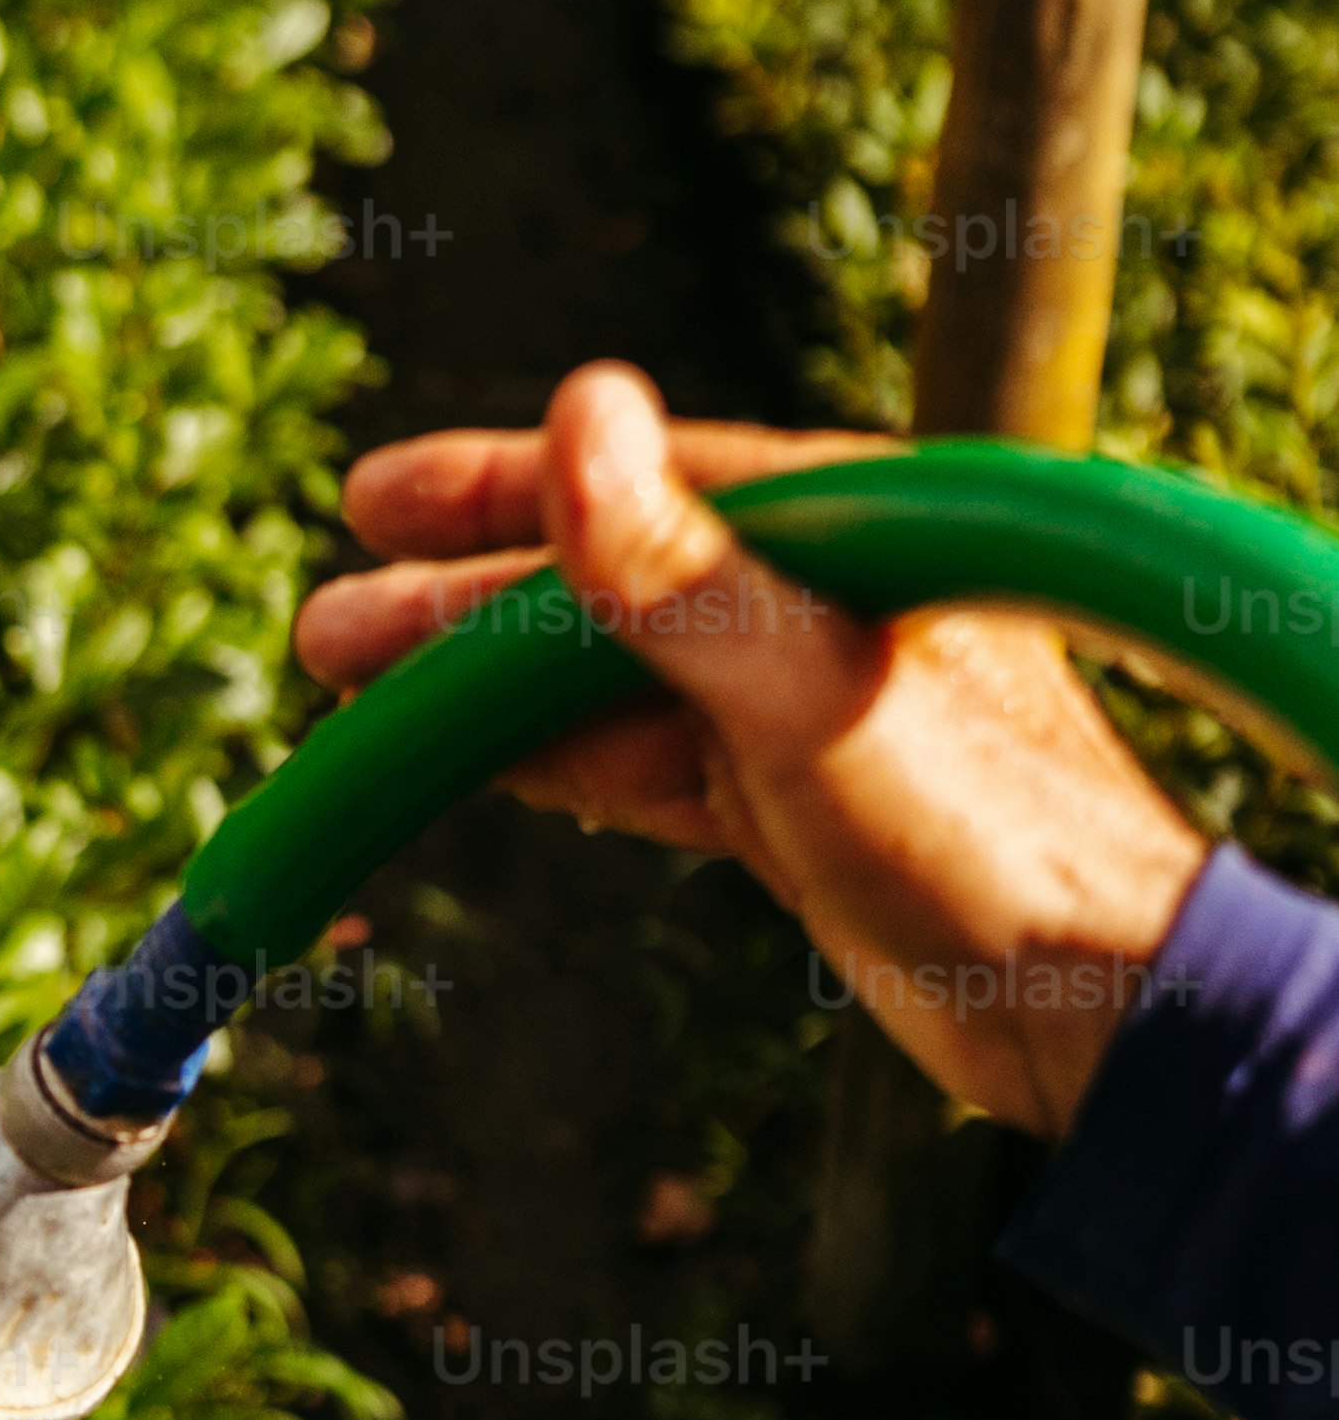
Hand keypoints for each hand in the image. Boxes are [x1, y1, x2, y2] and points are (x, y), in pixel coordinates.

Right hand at [291, 359, 1208, 1140]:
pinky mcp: (805, 815)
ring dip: (492, 691)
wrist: (1092, 1010)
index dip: (498, 486)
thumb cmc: (984, 841)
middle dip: (458, 608)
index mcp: (847, 539)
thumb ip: (683, 569)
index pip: (639, 483)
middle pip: (606, 587)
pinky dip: (568, 764)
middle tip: (326, 633)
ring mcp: (810, 714)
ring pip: (614, 683)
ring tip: (365, 698)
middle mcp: (825, 610)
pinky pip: (653, 769)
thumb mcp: (805, 694)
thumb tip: (579, 409)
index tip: (372, 500)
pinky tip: (496, 766)